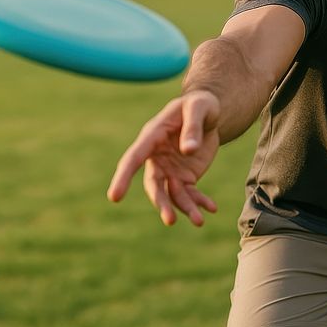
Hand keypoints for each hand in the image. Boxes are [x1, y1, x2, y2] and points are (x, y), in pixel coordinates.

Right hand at [107, 91, 220, 225]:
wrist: (209, 114)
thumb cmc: (200, 105)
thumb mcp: (199, 108)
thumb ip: (193, 127)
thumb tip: (188, 151)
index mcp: (152, 136)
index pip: (134, 158)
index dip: (123, 177)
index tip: (114, 197)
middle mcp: (157, 156)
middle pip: (153, 184)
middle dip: (160, 202)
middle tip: (170, 220)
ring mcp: (170, 169)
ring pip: (172, 194)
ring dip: (183, 208)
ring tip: (198, 221)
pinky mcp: (185, 176)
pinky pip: (190, 194)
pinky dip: (199, 202)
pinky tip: (212, 208)